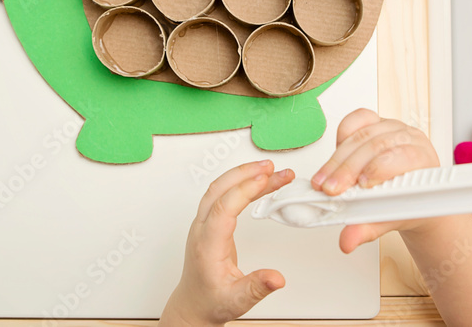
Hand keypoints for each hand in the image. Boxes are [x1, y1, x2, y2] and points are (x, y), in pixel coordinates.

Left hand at [160, 160, 292, 326]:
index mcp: (206, 246)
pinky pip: (225, 195)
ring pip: (220, 188)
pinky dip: (244, 185)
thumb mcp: (237, 301)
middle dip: (244, 173)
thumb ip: (257, 287)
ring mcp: (204, 223)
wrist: (194, 304)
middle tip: (271, 167)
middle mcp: (202, 229)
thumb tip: (277, 278)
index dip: (243, 191)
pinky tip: (263, 183)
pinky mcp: (211, 221)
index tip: (264, 179)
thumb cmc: (211, 301)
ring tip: (273, 170)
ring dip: (244, 175)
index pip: (222, 209)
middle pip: (218, 190)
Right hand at [310, 109, 439, 253]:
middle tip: (330, 189)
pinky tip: (334, 154)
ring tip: (324, 179)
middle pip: (377, 145)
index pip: (403, 156)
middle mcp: (410, 139)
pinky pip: (358, 119)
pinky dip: (342, 135)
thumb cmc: (410, 205)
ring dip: (339, 158)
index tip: (359, 186)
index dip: (379, 168)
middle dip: (348, 168)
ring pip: (364, 134)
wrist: (416, 196)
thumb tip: (347, 240)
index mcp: (424, 159)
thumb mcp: (393, 220)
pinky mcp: (377, 124)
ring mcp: (393, 128)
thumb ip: (369, 228)